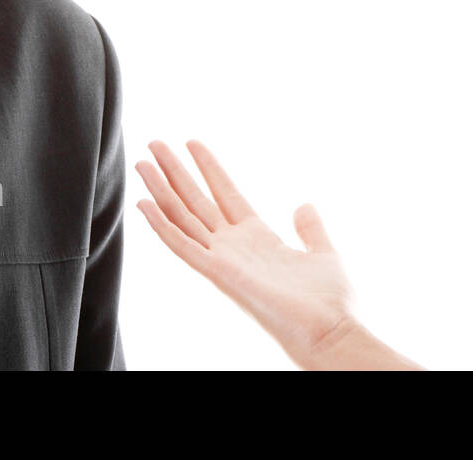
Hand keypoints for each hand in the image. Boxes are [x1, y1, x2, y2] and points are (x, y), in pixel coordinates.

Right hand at [134, 139, 356, 367]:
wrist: (331, 330)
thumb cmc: (330, 301)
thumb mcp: (321, 252)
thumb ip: (310, 229)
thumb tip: (303, 204)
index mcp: (257, 239)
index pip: (225, 193)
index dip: (209, 168)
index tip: (191, 142)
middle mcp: (234, 247)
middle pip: (197, 200)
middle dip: (175, 172)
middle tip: (154, 143)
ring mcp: (223, 260)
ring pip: (183, 217)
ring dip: (161, 189)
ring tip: (141, 162)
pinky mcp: (218, 274)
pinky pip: (183, 246)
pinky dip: (161, 225)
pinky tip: (143, 204)